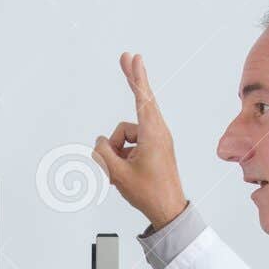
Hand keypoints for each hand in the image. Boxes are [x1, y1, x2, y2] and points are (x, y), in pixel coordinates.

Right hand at [93, 53, 187, 230]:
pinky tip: (121, 173)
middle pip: (139, 103)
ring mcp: (156, 140)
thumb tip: (100, 141)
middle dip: (132, 82)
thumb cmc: (148, 193)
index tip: (133, 58)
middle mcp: (157, 133)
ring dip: (116, 150)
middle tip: (125, 57)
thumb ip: (103, 153)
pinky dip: (121, 155)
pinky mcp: (153, 148)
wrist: (168, 211)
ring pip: (126, 133)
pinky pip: (130, 144)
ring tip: (119, 172)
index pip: (142, 98)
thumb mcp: (118, 174)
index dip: (135, 76)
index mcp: (152, 135)